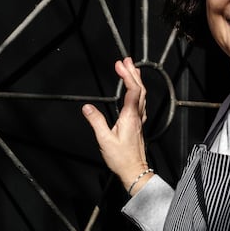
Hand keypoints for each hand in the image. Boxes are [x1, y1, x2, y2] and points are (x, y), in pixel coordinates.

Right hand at [81, 57, 151, 192]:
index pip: (133, 90)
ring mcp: (139, 120)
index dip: (127, 75)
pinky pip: (140, 102)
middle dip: (133, 73)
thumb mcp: (104, 140)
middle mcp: (137, 116)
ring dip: (136, 80)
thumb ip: (96, 122)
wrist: (134, 170)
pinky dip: (137, 91)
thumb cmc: (121, 158)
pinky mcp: (138, 124)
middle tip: (126, 60)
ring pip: (142, 95)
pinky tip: (134, 91)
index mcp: (130, 117)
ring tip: (131, 69)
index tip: (119, 65)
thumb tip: (87, 107)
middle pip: (140, 89)